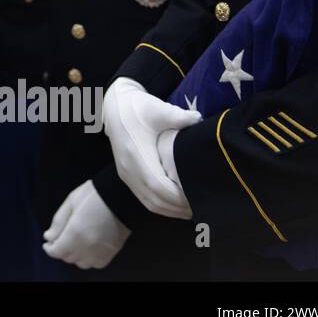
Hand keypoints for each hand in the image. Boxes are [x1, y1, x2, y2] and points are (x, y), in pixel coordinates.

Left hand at [42, 179, 130, 268]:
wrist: (122, 195)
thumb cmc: (94, 195)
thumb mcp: (71, 202)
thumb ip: (58, 222)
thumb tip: (49, 237)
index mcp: (75, 233)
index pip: (57, 251)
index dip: (49, 248)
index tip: (47, 244)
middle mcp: (87, 246)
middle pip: (68, 257)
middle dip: (61, 250)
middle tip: (59, 240)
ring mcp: (101, 251)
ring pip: (81, 263)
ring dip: (74, 256)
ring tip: (73, 244)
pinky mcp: (112, 251)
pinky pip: (96, 264)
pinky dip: (89, 259)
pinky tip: (87, 249)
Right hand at [104, 77, 199, 217]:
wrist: (114, 107)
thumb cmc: (138, 107)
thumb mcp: (158, 108)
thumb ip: (179, 116)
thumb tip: (199, 119)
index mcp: (137, 154)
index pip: (158, 186)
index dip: (179, 197)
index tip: (199, 196)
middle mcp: (129, 169)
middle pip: (155, 200)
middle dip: (179, 207)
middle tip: (203, 205)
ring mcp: (126, 174)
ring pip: (150, 203)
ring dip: (171, 209)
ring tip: (193, 208)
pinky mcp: (127, 176)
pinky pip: (145, 199)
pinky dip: (162, 206)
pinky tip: (177, 204)